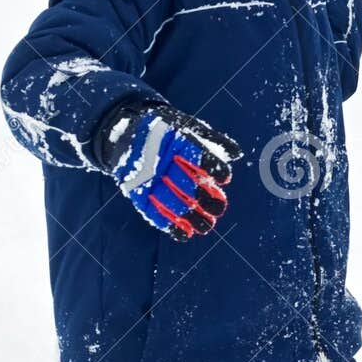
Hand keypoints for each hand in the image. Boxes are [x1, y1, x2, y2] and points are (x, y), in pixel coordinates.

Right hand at [94, 102, 242, 240]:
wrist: (124, 132)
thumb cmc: (164, 131)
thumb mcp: (186, 127)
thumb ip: (212, 140)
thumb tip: (237, 154)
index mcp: (173, 141)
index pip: (195, 155)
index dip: (211, 167)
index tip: (224, 178)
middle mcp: (159, 160)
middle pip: (185, 182)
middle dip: (205, 197)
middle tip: (219, 208)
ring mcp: (146, 178)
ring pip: (170, 201)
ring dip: (190, 216)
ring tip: (206, 226)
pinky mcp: (136, 192)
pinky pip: (152, 210)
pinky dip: (168, 224)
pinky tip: (184, 234)